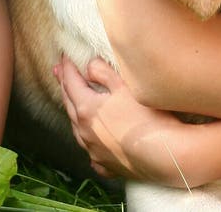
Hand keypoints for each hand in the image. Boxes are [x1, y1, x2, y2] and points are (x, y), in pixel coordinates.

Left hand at [55, 56, 195, 185]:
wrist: (162, 155)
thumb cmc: (146, 117)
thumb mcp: (125, 87)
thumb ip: (104, 73)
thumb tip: (89, 65)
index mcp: (87, 109)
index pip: (72, 82)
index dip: (67, 67)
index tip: (63, 55)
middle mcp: (85, 131)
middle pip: (69, 104)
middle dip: (64, 86)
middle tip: (58, 72)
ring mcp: (94, 150)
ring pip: (77, 128)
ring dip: (73, 111)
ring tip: (72, 102)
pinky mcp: (106, 165)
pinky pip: (92, 151)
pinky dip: (90, 140)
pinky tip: (94, 140)